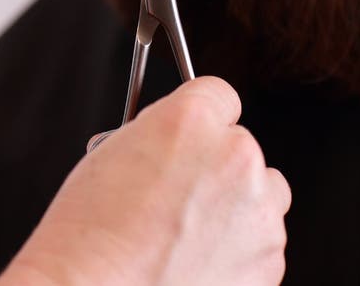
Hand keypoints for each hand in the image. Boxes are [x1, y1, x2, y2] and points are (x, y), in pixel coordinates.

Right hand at [0, 78, 289, 284]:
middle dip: (218, 167)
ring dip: (236, 209)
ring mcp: (258, 211)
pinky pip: (262, 244)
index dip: (202, 121)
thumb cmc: (90, 234)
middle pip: (243, 146)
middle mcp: (235, 156)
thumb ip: (164, 135)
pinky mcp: (269, 262)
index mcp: (193, 118)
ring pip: (263, 195)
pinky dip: (239, 252)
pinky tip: (196, 264)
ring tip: (187, 238)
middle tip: (180, 198)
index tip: (192, 140)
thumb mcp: (114, 150)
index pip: (219, 94)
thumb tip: (181, 145)